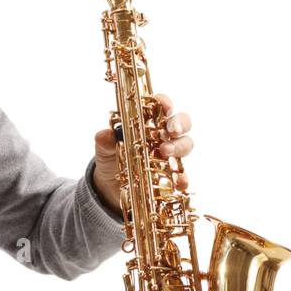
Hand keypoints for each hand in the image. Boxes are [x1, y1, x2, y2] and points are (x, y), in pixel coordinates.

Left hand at [91, 93, 193, 207]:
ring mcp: (169, 154)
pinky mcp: (171, 174)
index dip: (165, 102)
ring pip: (185, 144)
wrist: (110, 187)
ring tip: (166, 152)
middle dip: (179, 124)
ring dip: (179, 147)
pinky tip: (179, 181)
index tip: (165, 106)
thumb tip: (104, 135)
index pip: (161, 105)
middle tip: (171, 131)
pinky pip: (183, 174)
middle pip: (181, 122)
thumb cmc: (111, 159)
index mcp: (147, 122)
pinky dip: (183, 177)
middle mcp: (162, 135)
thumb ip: (105, 142)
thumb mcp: (104, 150)